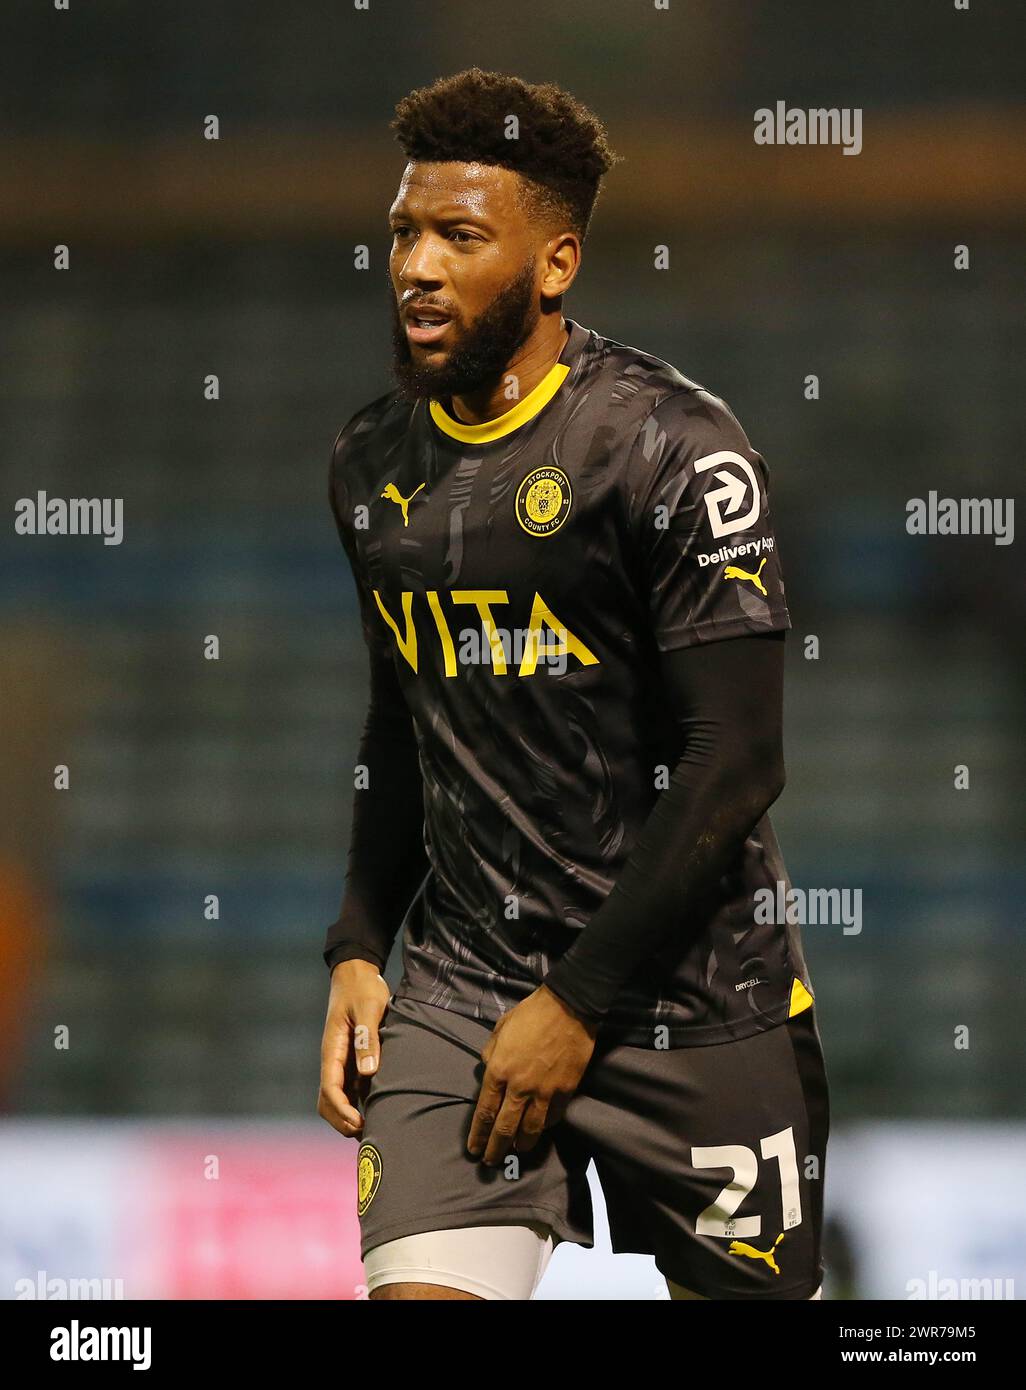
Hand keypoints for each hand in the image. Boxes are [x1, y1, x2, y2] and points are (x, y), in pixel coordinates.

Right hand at [317, 959, 391, 1136]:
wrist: (357, 973)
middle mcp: (333, 1059)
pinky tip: (377, 1112)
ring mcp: (341, 1060)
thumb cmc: (362, 988)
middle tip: (366, 1135)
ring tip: (373, 1132)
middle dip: (341, 1121)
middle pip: (327, 1101)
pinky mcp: (351, 1058)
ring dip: (348, 1117)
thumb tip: (367, 1072)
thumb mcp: (368, 1008)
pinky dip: (358, 1104)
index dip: (342, 1110)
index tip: (358, 1123)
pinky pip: (350, 1089)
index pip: (329, 1089)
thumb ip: (368, 1038)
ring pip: (337, 1098)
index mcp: (332, 1049)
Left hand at [466, 985, 597, 1166]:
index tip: (474, 1149)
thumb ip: (491, 1053)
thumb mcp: (500, 1028)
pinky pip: (553, 1117)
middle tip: (490, 1162)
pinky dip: (545, 1126)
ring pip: (530, 1130)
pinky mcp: (565, 1091)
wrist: (568, 1008)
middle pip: (504, 1128)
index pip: (484, 1112)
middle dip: (495, 1149)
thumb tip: (487, 1069)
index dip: (478, 1135)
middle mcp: (518, 1087)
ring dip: (521, 1144)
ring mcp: (543, 1091)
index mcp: (498, 1070)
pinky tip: (541, 1128)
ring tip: (516, 1151)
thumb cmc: (530, 1014)